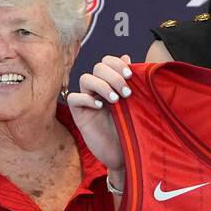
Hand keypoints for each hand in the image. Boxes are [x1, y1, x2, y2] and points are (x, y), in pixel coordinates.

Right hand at [66, 53, 132, 173]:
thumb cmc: (131, 129)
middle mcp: (98, 89)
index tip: (130, 75)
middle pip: (97, 67)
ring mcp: (87, 100)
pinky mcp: (79, 114)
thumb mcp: (136, 104)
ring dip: (101, 86)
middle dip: (113, 76)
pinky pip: (74, 98)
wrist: (125, 154)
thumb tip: (127, 57)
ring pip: (85, 79)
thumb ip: (131, 82)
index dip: (117, 64)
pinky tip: (100, 107)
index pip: (107, 61)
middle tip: (126, 92)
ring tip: (115, 100)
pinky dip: (86, 99)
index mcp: (112, 83)